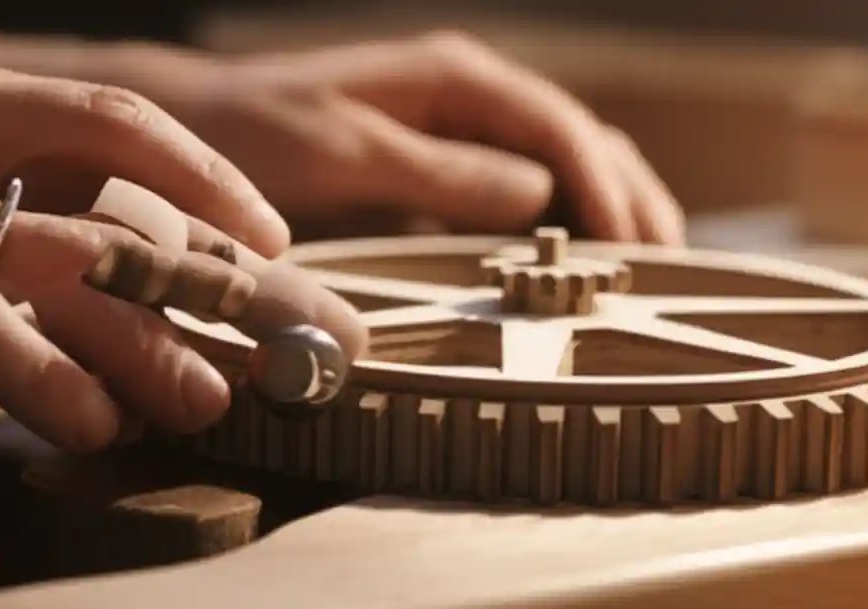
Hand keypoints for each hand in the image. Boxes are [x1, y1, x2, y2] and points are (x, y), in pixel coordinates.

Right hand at [0, 58, 362, 450]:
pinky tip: (90, 425)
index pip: (114, 124)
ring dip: (142, 342)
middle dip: (211, 284)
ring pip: (50, 262)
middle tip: (292, 342)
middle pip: (109, 207)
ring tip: (207, 403)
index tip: (272, 243)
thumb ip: (18, 242)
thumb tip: (147, 310)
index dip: (206, 181)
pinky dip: (34, 372)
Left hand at [115, 31, 683, 242]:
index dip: (604, 185)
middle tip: (666, 269)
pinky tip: (587, 264)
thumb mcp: (341, 153)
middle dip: (629, 198)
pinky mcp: (445, 169)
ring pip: (565, 164)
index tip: (631, 247)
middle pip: (582, 139)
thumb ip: (438, 171)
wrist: (201, 130)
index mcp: (455, 78)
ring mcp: (461, 131)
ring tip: (652, 271)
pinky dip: (567, 225)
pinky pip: (525, 192)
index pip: (557, 127)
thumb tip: (538, 198)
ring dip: (612, 210)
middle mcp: (470, 96)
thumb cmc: (255, 135)